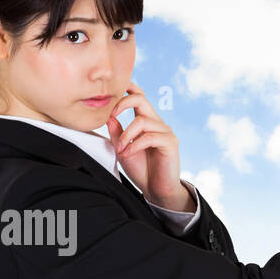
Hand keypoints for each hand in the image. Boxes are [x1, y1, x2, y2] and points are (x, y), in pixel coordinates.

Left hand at [107, 82, 192, 210]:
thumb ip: (116, 132)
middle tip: (111, 116)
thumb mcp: (122, 148)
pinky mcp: (171, 143)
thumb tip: (108, 116)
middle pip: (141, 99)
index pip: (139, 96)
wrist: (156, 190)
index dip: (127, 89)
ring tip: (120, 149)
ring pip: (142, 121)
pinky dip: (135, 145)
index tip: (112, 91)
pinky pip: (149, 137)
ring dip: (126, 135)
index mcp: (146, 121)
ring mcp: (165, 132)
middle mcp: (157, 123)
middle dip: (122, 104)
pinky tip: (128, 154)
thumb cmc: (141, 170)